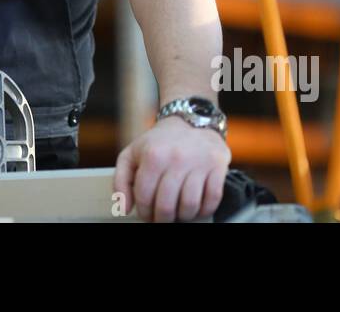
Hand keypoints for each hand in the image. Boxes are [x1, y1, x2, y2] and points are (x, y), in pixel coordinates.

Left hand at [114, 115, 231, 221]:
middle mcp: (176, 158)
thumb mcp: (132, 154)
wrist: (190, 120)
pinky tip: (196, 207)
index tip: (146, 214)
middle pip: (167, 206)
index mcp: (153, 156)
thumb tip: (124, 208)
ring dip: (183, 216)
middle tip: (162, 217)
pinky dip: (204, 210)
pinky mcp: (217, 165)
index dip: (144, 212)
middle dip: (162, 218)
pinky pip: (213, 199)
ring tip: (178, 212)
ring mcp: (199, 162)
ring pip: (190, 206)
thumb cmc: (159, 142)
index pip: (145, 197)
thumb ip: (121, 180)